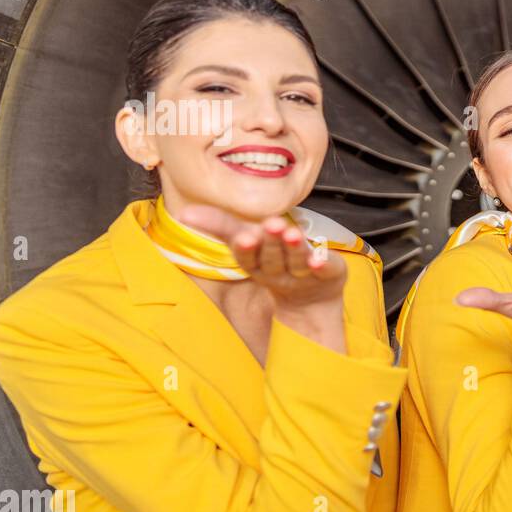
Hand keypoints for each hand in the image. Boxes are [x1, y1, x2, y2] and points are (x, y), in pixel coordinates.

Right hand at [178, 205, 346, 311]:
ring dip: (294, 248)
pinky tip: (320, 257)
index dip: (245, 249)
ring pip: (297, 262)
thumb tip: (184, 212)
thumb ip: (221, 226)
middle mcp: (278, 273)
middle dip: (271, 242)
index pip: (247, 258)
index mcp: (256, 264)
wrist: (311, 299)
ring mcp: (303, 275)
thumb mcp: (246, 244)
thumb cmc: (273, 261)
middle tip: (271, 224)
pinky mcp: (327, 274)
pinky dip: (321, 263)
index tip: (243, 237)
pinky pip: (324, 269)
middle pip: (273, 258)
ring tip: (292, 232)